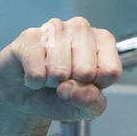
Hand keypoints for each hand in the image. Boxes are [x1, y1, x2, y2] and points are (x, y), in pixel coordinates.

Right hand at [0, 17, 120, 122]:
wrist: (25, 97)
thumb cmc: (60, 96)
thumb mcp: (85, 108)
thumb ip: (93, 103)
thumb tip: (82, 91)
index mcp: (103, 41)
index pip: (110, 71)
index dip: (96, 87)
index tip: (86, 84)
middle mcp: (81, 28)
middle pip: (86, 71)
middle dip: (72, 86)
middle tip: (64, 81)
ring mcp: (55, 28)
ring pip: (60, 71)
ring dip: (52, 84)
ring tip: (49, 76)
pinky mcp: (29, 37)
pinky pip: (37, 72)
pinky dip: (34, 83)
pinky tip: (34, 74)